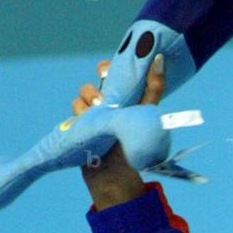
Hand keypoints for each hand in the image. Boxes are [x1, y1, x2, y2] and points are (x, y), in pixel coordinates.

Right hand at [75, 54, 165, 207]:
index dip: (104, 68)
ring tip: (98, 119)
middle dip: (92, 90)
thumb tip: (159, 58)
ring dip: (87, 106)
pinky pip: (73, 115)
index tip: (105, 72)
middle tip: (100, 101)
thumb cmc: (137, 143)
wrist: (120, 175)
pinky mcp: (80, 130)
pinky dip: (79, 119)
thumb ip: (154, 87)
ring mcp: (90, 118)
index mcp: (121, 97)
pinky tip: (88, 128)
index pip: (107, 73)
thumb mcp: (148, 112)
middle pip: (90, 86)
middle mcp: (104, 105)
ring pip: (79, 99)